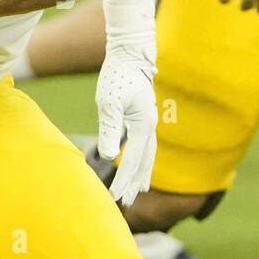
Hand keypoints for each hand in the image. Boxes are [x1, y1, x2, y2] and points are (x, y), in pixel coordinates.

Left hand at [97, 0, 158, 206]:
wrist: (130, 55)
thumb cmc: (117, 76)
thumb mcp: (109, 102)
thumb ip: (110, 129)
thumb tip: (110, 157)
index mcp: (143, 126)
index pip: (134, 161)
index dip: (124, 180)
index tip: (115, 197)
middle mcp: (150, 127)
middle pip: (145, 163)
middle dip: (135, 184)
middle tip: (126, 204)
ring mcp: (148, 123)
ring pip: (148, 156)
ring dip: (141, 175)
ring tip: (138, 192)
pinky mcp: (142, 118)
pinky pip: (144, 146)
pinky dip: (142, 161)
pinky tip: (136, 166)